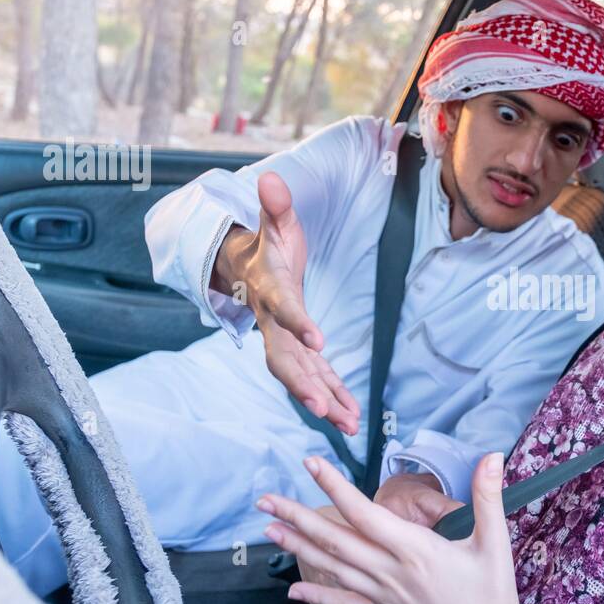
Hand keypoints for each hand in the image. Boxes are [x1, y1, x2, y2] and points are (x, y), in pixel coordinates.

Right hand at [215, 171, 359, 434]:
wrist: (251, 272)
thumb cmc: (268, 246)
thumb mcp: (275, 224)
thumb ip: (275, 207)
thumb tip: (270, 177)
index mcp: (271, 290)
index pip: (284, 309)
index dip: (298, 323)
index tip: (319, 339)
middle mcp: (273, 325)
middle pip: (284, 358)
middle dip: (303, 384)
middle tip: (322, 408)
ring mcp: (285, 342)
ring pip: (302, 377)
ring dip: (324, 401)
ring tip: (349, 426)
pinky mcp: (300, 352)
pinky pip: (316, 379)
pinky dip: (334, 398)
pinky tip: (353, 419)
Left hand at [258, 454, 568, 603]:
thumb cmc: (492, 602)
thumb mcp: (495, 545)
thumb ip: (488, 498)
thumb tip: (492, 456)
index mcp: (415, 551)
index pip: (364, 512)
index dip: (334, 486)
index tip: (311, 463)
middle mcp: (391, 574)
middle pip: (335, 540)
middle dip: (298, 517)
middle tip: (265, 500)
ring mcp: (383, 601)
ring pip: (333, 570)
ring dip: (299, 549)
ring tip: (269, 531)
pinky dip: (317, 597)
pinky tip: (294, 590)